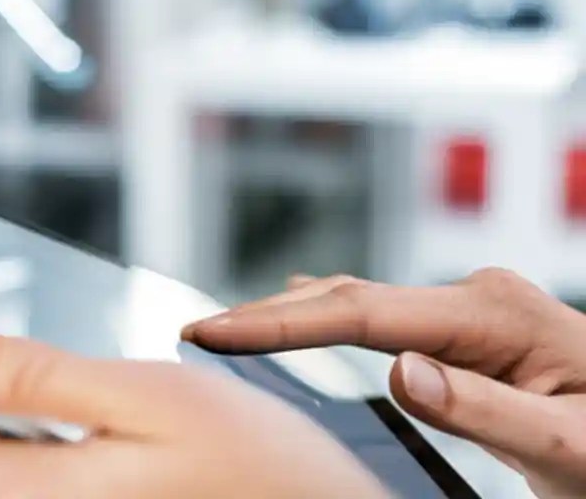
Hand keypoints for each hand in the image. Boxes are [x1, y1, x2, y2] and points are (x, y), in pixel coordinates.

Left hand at [0, 319, 387, 498]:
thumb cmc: (263, 474)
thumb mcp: (139, 394)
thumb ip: (28, 372)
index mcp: (39, 496)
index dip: (14, 380)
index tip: (65, 369)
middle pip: (22, 455)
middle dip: (69, 415)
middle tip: (146, 409)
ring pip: (67, 475)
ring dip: (103, 444)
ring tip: (175, 444)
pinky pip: (103, 493)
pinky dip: (128, 471)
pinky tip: (182, 471)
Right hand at [183, 269, 585, 498]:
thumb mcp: (566, 447)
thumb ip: (484, 409)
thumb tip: (400, 370)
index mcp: (494, 312)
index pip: (361, 313)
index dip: (278, 323)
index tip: (212, 331)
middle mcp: (475, 297)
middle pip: (347, 297)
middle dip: (267, 314)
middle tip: (195, 331)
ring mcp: (470, 308)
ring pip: (358, 301)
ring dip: (292, 314)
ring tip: (227, 328)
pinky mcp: (466, 327)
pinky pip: (379, 314)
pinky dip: (327, 317)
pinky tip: (299, 308)